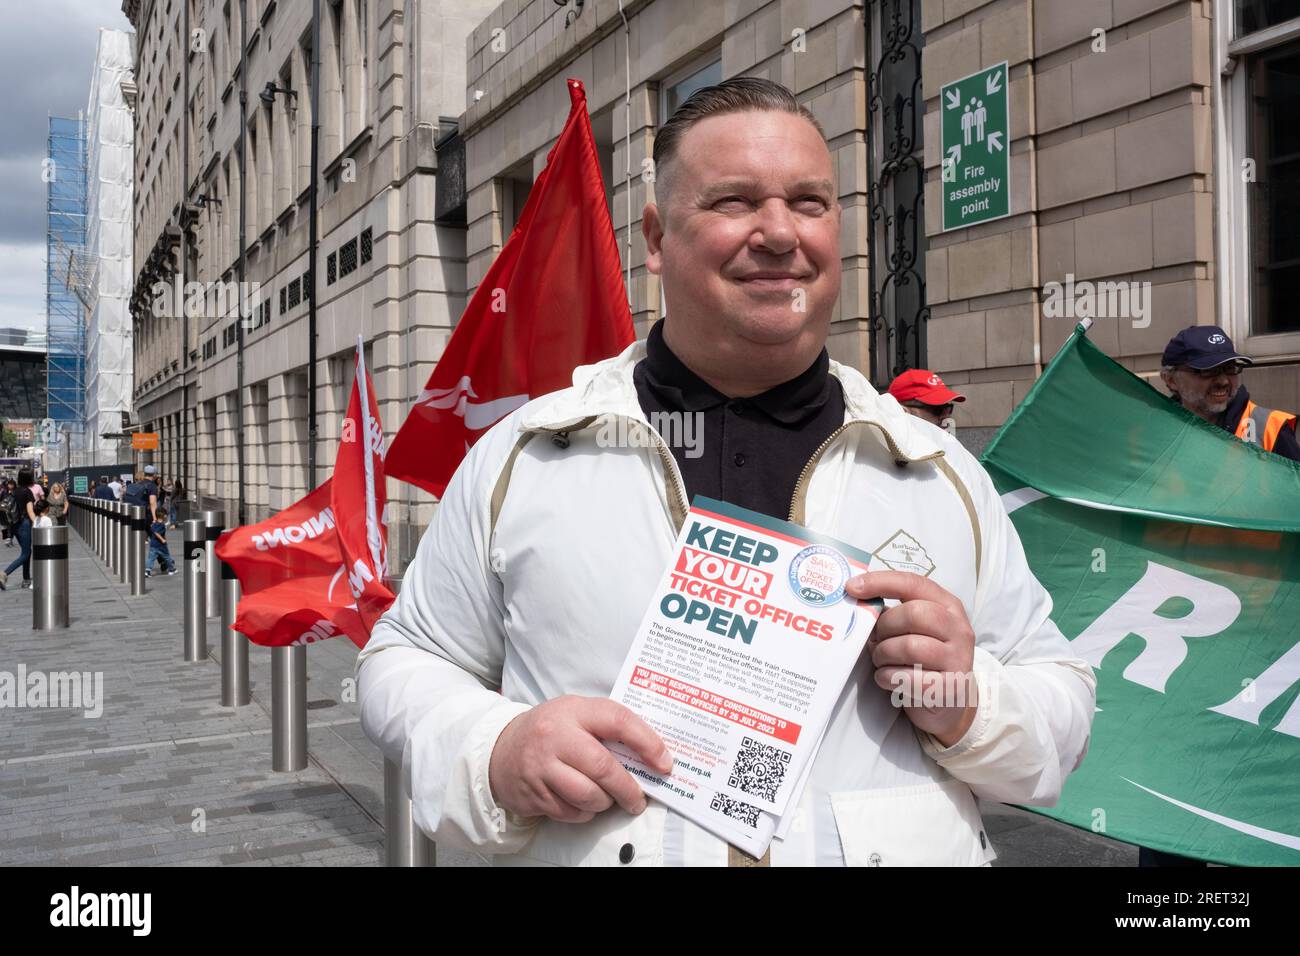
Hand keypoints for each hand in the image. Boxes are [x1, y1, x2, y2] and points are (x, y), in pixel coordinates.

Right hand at [489, 695, 673, 823]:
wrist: (498, 750)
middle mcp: (555, 736)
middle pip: (603, 767)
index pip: (618, 721)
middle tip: (639, 799)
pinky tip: (583, 802)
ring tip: (609, 799)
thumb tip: (649, 754)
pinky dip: (585, 812)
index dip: (647, 743)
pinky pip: (571, 812)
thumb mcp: (575, 714)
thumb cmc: (549, 731)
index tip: (665, 763)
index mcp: (573, 711)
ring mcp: (542, 767)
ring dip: (606, 802)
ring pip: (588, 795)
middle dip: (628, 788)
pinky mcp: (533, 794)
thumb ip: (606, 727)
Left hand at [846, 571, 977, 746]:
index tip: (851, 587)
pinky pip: (907, 677)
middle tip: (875, 640)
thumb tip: (857, 599)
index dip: (880, 582)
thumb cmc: (923, 658)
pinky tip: (887, 678)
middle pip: (913, 614)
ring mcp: (958, 659)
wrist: (948, 700)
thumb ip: (893, 613)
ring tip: (881, 660)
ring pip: (909, 646)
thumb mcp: (914, 629)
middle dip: (884, 627)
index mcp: (948, 606)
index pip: (913, 583)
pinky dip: (887, 677)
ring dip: (883, 654)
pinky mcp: (949, 688)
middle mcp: (959, 629)